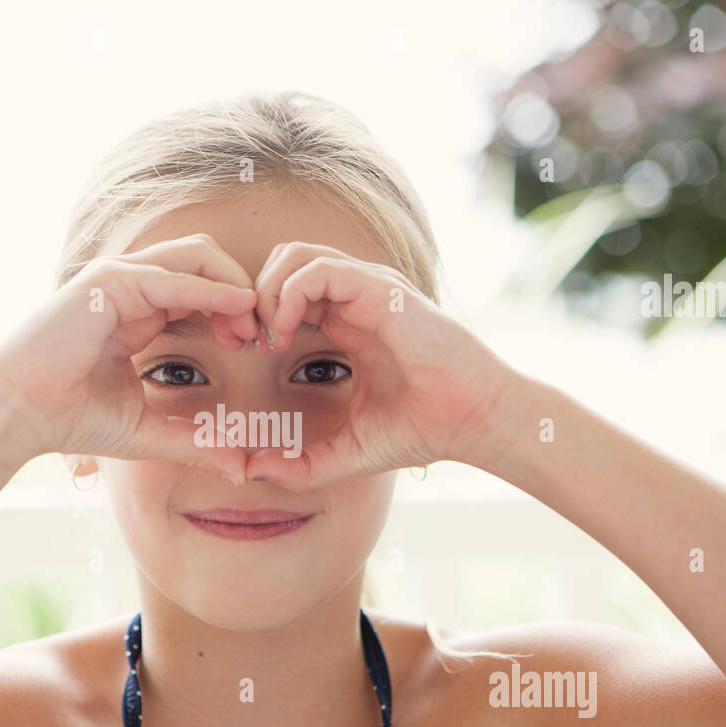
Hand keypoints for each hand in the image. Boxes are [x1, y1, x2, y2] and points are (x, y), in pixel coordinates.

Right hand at [0, 234, 259, 475]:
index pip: (201, 288)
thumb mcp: (146, 429)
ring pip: (195, 254)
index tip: (253, 346)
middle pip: (204, 259)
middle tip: (259, 333)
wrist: (16, 414)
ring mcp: (119, 278)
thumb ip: (194, 440)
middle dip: (240, 289)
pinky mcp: (109, 282)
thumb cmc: (68, 418)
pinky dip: (211, 289)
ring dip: (232, 283)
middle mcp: (130, 286)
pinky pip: (173, 276)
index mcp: (138, 311)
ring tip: (250, 323)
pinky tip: (237, 308)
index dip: (233, 310)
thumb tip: (240, 465)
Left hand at [240, 242, 519, 489]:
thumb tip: (254, 471)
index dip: (259, 315)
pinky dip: (288, 295)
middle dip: (254, 295)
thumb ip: (303, 464)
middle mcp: (357, 297)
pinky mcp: (381, 291)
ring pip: (295, 255)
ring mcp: (370, 288)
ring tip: (266, 336)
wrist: (476, 422)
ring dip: (266, 291)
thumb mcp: (349, 450)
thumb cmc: (425, 429)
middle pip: (284, 261)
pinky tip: (285, 334)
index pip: (287, 291)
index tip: (250, 354)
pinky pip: (317, 270)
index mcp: (348, 322)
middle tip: (249, 341)